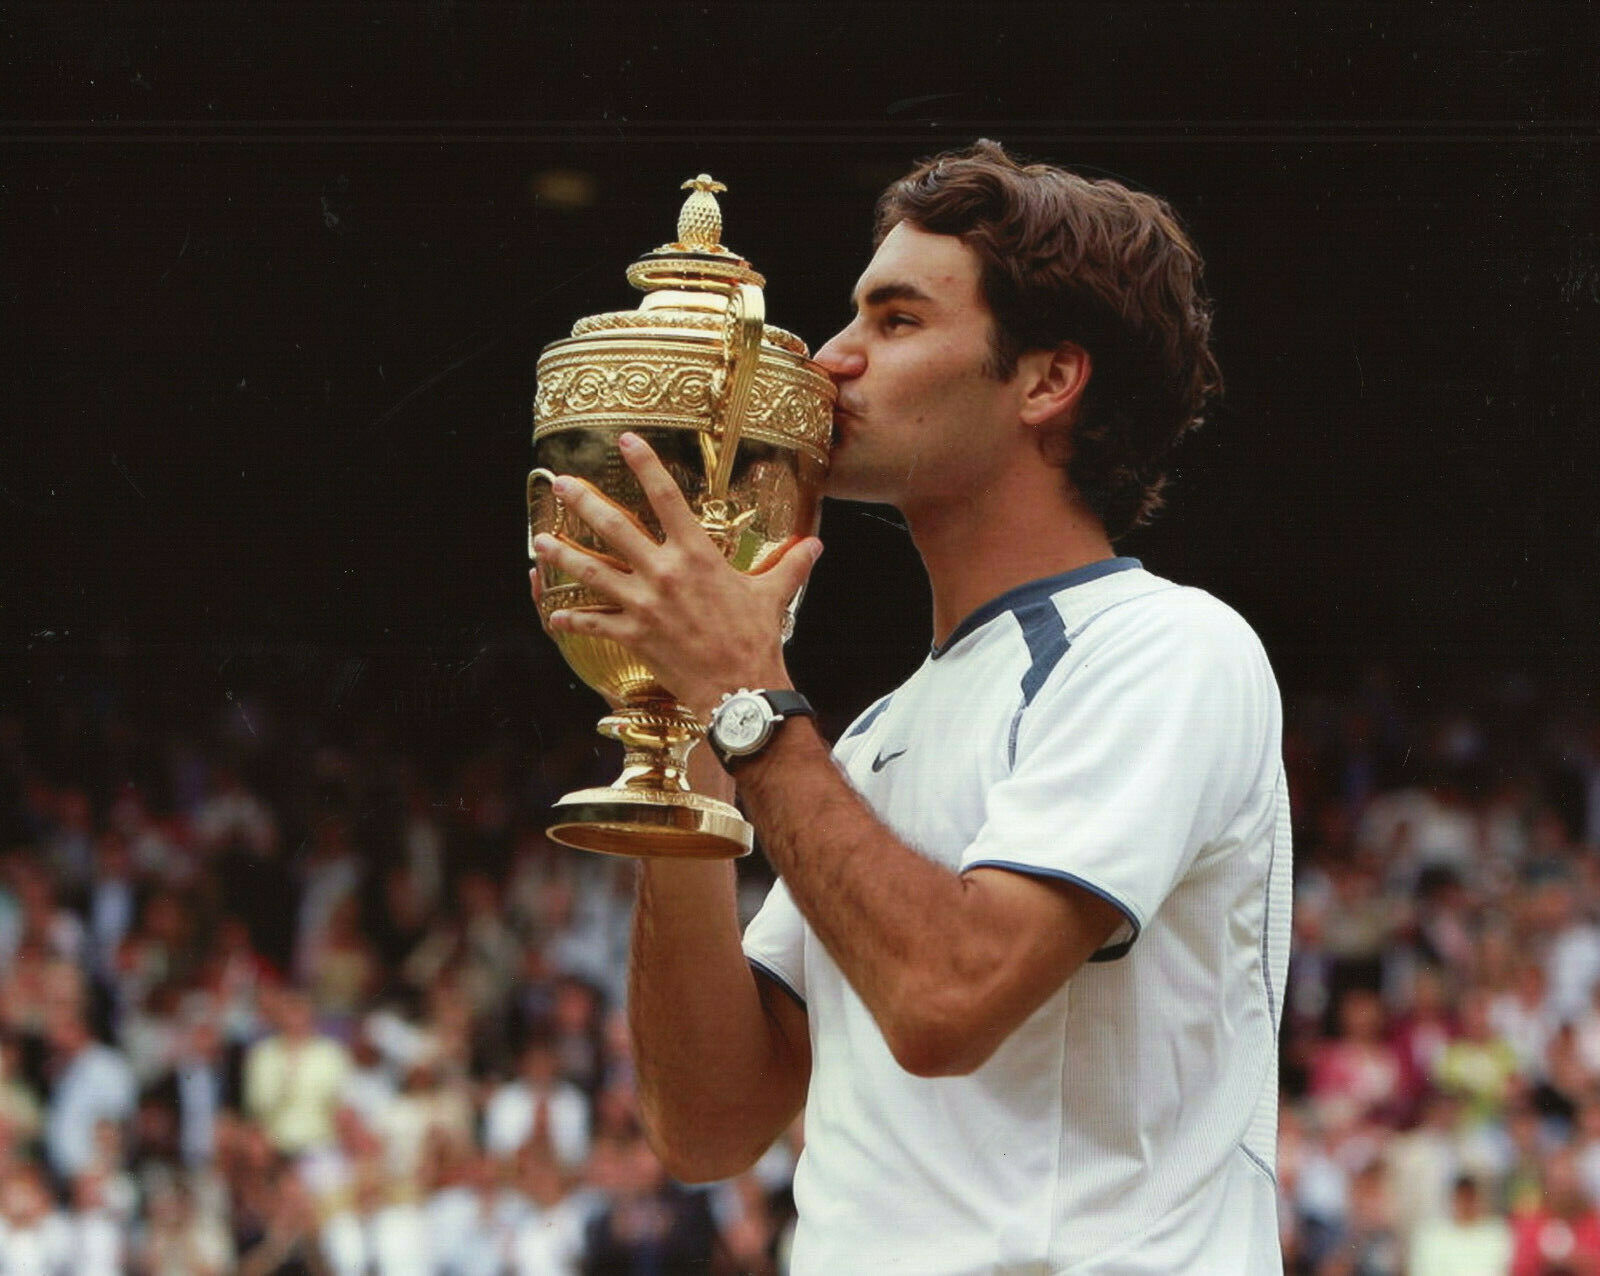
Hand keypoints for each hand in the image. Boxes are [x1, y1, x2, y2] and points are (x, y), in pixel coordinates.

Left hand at [530, 432, 821, 718]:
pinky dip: (572, 620)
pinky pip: (594, 623)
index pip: (666, 497)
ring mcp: (644, 603)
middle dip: (584, 501)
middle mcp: (665, 572)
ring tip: (541, 539)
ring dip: (563, 554)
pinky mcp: (633, 634)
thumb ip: (790, 565)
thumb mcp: (774, 594)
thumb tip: (816, 546)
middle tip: (562, 483)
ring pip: (592, 570)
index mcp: (697, 554)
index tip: (626, 440)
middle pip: (615, 526)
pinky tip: (555, 616)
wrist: (739, 687)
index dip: (644, 464)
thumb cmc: (757, 639)